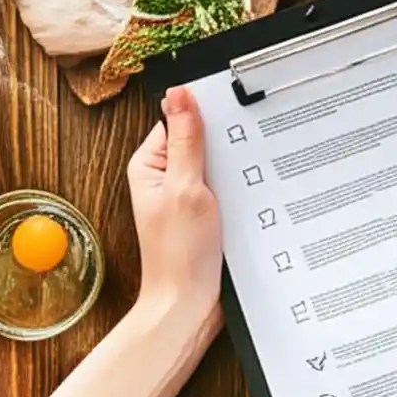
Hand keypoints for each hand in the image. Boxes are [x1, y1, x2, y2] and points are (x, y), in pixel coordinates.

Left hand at [127, 86, 222, 318]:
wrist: (190, 301)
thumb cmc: (179, 253)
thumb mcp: (185, 187)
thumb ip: (186, 140)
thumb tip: (179, 95)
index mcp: (149, 166)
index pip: (179, 122)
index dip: (205, 120)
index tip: (229, 122)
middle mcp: (165, 178)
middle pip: (201, 142)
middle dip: (224, 148)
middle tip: (236, 163)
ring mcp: (186, 196)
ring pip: (218, 165)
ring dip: (234, 171)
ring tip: (241, 186)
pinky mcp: (204, 213)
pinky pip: (226, 188)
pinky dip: (239, 190)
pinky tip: (247, 199)